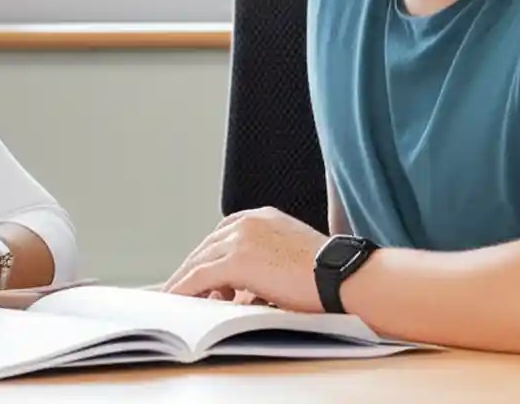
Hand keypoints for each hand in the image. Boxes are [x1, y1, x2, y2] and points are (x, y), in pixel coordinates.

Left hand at [162, 207, 328, 311]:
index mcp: (261, 217)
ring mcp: (240, 238)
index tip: (199, 274)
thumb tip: (238, 292)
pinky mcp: (236, 260)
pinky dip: (184, 290)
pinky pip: (199, 277)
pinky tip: (175, 301)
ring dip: (185, 282)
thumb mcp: (289, 259)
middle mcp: (247, 222)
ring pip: (199, 261)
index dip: (208, 257)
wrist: (344, 278)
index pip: (223, 235)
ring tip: (176, 299)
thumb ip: (262, 267)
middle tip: (180, 290)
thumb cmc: (327, 276)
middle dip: (193, 270)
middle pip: (207, 247)